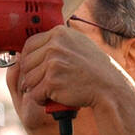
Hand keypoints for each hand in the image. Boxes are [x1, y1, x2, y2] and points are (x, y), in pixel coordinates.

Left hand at [15, 25, 134, 110]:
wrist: (109, 87)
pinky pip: (34, 94)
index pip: (29, 44)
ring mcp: (53, 63)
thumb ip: (57, 44)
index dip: (28, 59)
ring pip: (28, 80)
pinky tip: (53, 99)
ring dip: (37, 90)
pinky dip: (41, 100)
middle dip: (32, 76)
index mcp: (59, 34)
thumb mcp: (78, 45)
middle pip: (26, 63)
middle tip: (43, 84)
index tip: (33, 69)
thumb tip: (33, 49)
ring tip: (51, 92)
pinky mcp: (52, 81)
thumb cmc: (96, 70)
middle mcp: (54, 46)